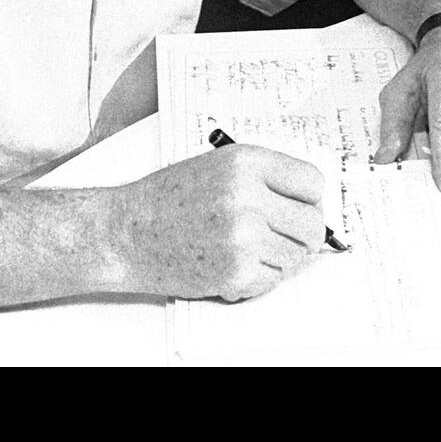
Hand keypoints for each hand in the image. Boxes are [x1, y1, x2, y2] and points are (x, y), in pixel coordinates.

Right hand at [115, 144, 323, 301]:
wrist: (127, 232)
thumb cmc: (167, 199)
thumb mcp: (218, 165)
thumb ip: (264, 177)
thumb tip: (309, 200)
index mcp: (247, 161)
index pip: (313, 183)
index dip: (308, 199)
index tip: (299, 206)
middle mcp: (248, 196)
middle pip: (312, 224)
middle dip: (301, 233)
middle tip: (280, 234)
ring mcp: (243, 236)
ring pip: (296, 256)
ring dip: (277, 257)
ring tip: (245, 246)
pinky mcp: (236, 271)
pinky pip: (273, 280)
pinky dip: (258, 277)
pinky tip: (231, 261)